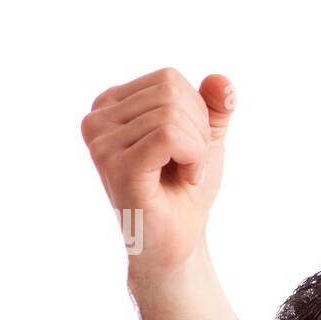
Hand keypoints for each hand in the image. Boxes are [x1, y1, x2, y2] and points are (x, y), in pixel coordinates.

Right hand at [81, 67, 236, 276]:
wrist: (181, 240)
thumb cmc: (185, 188)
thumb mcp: (205, 135)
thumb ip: (214, 104)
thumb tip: (224, 82)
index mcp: (110, 105)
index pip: (169, 79)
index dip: (197, 113)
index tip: (189, 148)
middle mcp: (96, 120)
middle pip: (170, 93)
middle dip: (198, 131)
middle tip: (190, 164)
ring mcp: (101, 144)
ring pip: (172, 115)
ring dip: (197, 149)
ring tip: (184, 174)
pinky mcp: (117, 166)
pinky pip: (170, 136)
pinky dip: (193, 158)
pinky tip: (186, 179)